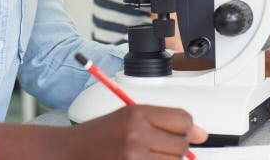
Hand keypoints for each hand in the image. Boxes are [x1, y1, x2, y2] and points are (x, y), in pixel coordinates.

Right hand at [65, 105, 206, 158]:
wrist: (69, 152)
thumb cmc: (97, 135)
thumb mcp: (127, 117)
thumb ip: (163, 121)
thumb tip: (201, 133)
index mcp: (136, 114)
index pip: (183, 119)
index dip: (186, 128)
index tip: (182, 133)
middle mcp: (137, 135)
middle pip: (181, 145)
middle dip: (174, 147)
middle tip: (156, 146)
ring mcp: (135, 159)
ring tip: (147, 155)